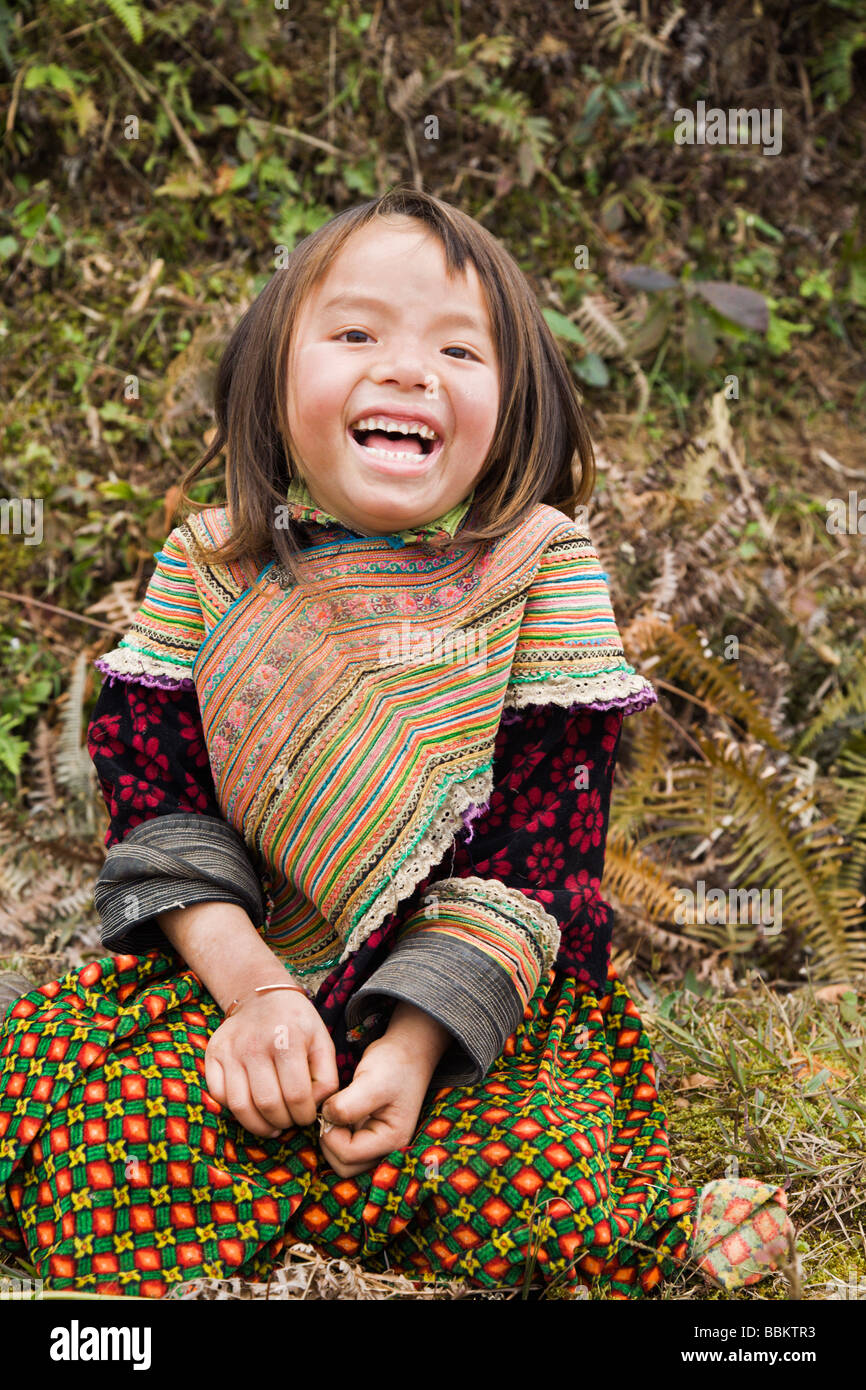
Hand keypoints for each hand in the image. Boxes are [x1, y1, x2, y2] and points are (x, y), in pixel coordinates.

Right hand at [205, 990, 338, 1137]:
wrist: (261, 996)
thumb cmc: (296, 1024)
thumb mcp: (322, 1042)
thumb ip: (326, 1078)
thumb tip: (314, 1108)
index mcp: (288, 1039)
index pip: (297, 1095)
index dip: (304, 1115)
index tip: (306, 1116)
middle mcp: (255, 1044)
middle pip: (267, 1104)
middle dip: (283, 1123)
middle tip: (289, 1121)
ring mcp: (230, 1050)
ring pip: (240, 1106)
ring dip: (259, 1125)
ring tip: (272, 1125)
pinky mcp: (213, 1054)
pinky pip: (218, 1096)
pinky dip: (235, 1110)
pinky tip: (251, 1108)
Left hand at [318, 1003, 450, 1177]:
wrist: (407, 1052)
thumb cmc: (394, 1064)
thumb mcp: (371, 1080)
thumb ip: (348, 1105)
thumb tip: (326, 1120)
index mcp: (392, 1141)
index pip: (348, 1156)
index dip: (330, 1134)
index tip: (329, 1106)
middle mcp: (386, 1149)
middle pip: (344, 1166)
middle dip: (329, 1141)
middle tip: (329, 1111)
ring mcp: (378, 1145)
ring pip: (342, 1161)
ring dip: (331, 1139)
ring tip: (333, 1110)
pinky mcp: (369, 1137)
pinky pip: (344, 1149)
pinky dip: (334, 1135)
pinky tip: (337, 1112)